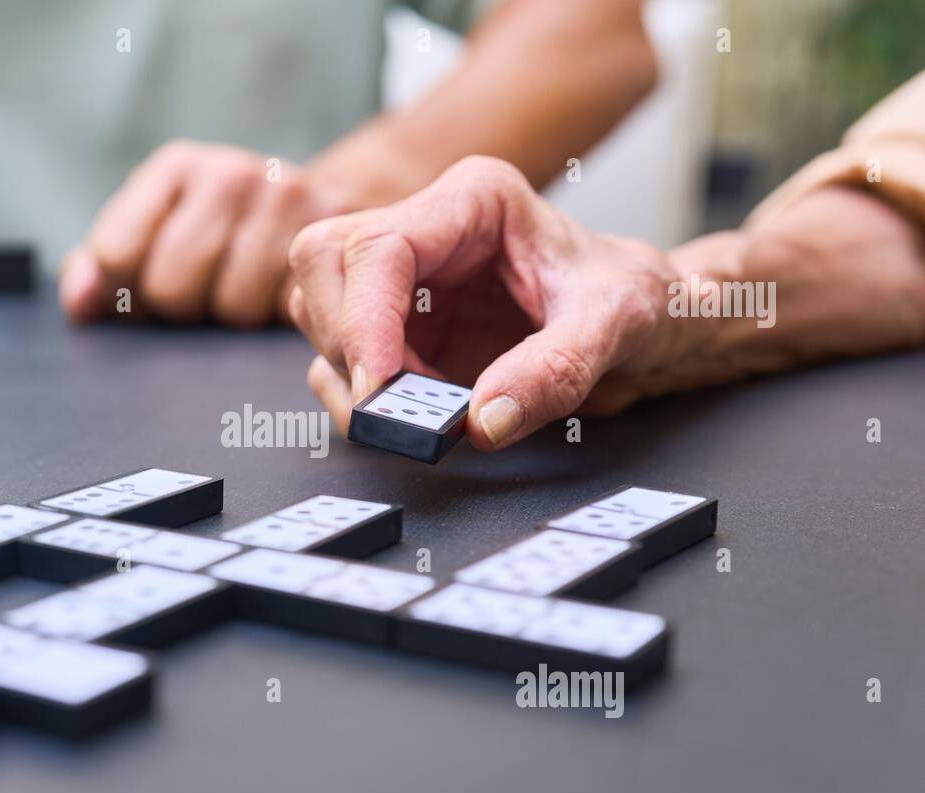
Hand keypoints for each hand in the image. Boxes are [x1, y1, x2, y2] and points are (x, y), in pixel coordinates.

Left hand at [61, 141, 351, 326]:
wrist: (328, 207)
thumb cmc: (225, 236)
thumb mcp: (159, 236)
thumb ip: (104, 270)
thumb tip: (80, 303)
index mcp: (175, 167)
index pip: (116, 256)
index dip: (128, 292)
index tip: (151, 290)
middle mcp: (231, 174)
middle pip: (170, 290)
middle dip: (182, 311)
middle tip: (207, 296)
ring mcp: (288, 203)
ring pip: (231, 312)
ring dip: (234, 324)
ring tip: (249, 294)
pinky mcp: (332, 243)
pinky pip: (283, 316)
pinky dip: (278, 321)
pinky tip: (282, 299)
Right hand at [287, 156, 689, 451]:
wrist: (644, 323)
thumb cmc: (632, 300)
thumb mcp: (617, 327)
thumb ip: (555, 372)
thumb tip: (482, 421)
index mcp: (473, 201)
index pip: (378, 246)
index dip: (361, 320)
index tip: (380, 390)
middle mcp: (425, 230)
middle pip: (323, 266)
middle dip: (344, 343)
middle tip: (397, 405)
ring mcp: (403, 279)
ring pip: (317, 311)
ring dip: (351, 376)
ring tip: (423, 413)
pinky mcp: (395, 326)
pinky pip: (340, 359)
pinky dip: (364, 398)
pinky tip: (420, 413)